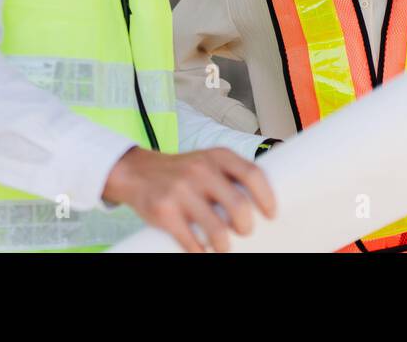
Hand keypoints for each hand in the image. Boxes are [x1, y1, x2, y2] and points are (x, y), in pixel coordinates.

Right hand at [102, 146, 276, 251]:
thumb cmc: (180, 171)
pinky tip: (201, 249)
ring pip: (217, 230)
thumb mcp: (207, 161)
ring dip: (225, 245)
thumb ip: (230, 175)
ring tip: (224, 245)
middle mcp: (200, 170)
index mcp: (217, 156)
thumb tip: (258, 203)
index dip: (267, 197)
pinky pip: (192, 242)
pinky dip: (200, 251)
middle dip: (246, 226)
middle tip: (245, 230)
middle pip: (239, 205)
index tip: (271, 213)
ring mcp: (181, 191)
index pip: (252, 174)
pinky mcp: (165, 211)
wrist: (136, 171)